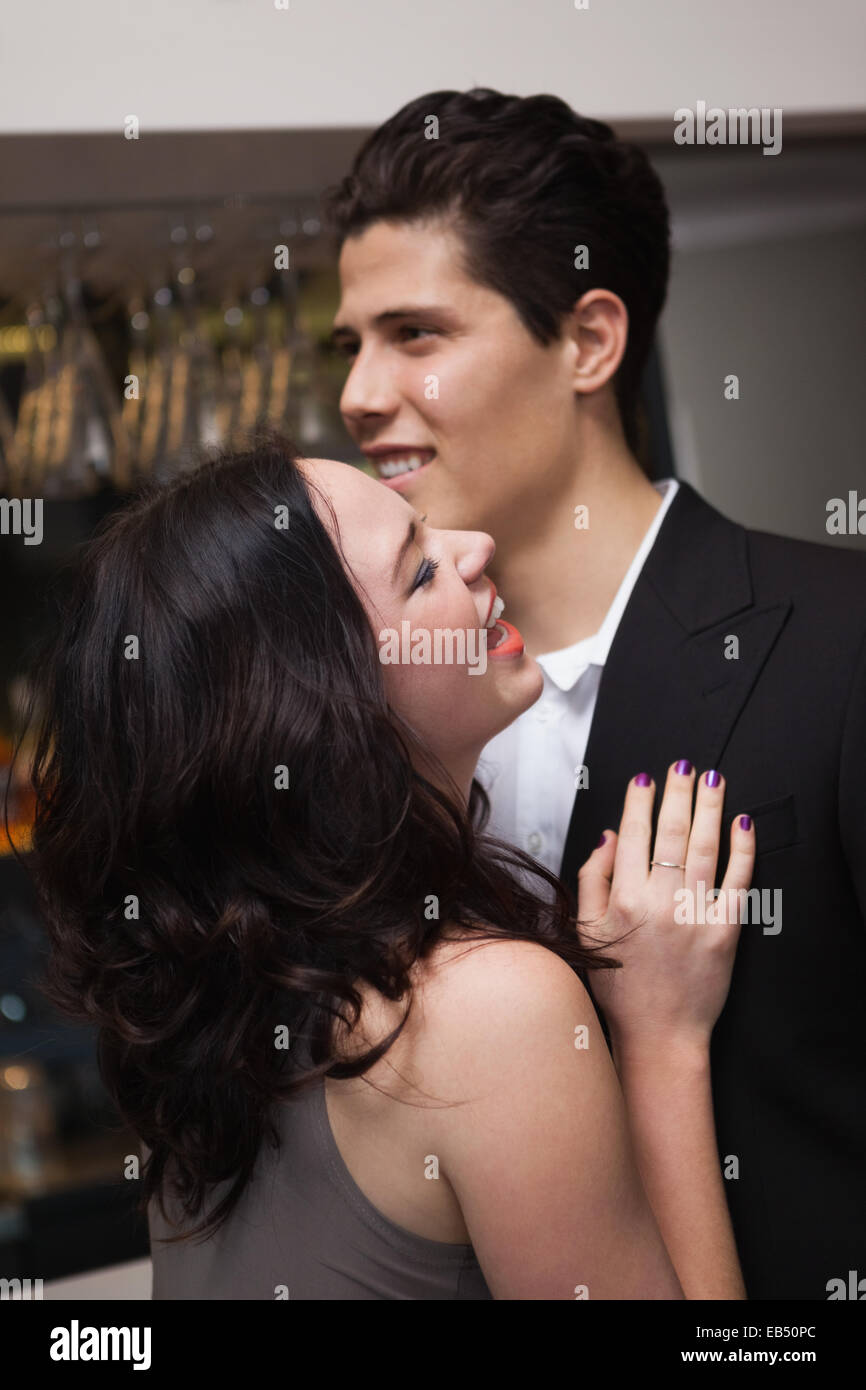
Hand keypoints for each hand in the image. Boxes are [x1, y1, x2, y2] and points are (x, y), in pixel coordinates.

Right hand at [576, 763, 754, 1053]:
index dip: (638, 802)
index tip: (643, 779)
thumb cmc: (620, 984)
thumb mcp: (586, 931)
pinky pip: (739, 881)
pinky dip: (743, 849)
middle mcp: (661, 903)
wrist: (659, 1033)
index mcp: (624, 901)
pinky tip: (743, 823)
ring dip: (711, 807)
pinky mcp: (726, 930)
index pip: (633, 836)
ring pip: (707, 848)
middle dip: (677, 792)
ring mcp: (696, 915)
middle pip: (673, 833)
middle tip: (682, 765)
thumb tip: (607, 837)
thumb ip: (592, 880)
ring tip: (713, 779)